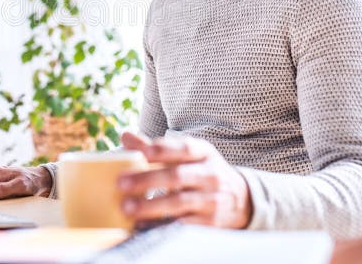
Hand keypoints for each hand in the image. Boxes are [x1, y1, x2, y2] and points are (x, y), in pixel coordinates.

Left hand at [117, 132, 251, 228]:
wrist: (240, 199)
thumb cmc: (201, 171)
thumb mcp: (187, 155)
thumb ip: (156, 147)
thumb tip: (125, 136)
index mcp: (203, 153)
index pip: (183, 148)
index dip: (163, 150)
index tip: (143, 153)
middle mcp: (210, 174)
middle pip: (178, 176)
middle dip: (148, 180)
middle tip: (122, 184)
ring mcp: (211, 199)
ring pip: (180, 202)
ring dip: (151, 206)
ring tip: (127, 208)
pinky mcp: (210, 222)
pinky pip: (183, 225)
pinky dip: (161, 226)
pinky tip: (142, 226)